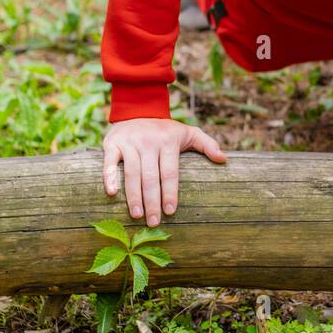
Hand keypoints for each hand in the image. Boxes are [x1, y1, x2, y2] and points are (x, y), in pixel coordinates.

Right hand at [102, 118, 227, 225]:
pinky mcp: (113, 144)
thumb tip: (223, 159)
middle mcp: (149, 142)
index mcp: (168, 142)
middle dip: (152, 201)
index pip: (170, 172)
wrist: (137, 109)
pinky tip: (112, 193)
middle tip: (153, 222)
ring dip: (134, 196)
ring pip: (132, 173)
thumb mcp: (188, 133)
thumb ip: (207, 144)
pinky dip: (109, 177)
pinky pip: (109, 162)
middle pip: (151, 177)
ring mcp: (130, 143)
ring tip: (137, 215)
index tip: (171, 211)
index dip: (170, 192)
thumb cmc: (165, 130)